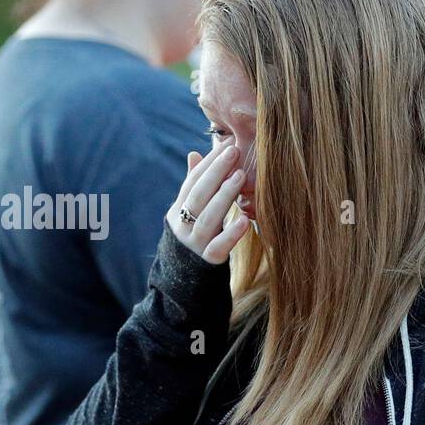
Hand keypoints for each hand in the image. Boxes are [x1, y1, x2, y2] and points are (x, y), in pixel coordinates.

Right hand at [166, 140, 251, 264]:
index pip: (193, 182)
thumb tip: (194, 154)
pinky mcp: (208, 261)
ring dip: (225, 195)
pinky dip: (232, 233)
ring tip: (241, 177)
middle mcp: (183, 225)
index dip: (209, 163)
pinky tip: (246, 220)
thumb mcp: (189, 212)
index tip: (226, 145)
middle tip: (235, 152)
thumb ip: (193, 186)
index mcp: (178, 210)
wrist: (185, 279)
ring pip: (208, 217)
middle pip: (199, 195)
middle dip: (216, 172)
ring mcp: (194, 243)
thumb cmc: (194, 237)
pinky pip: (219, 246)